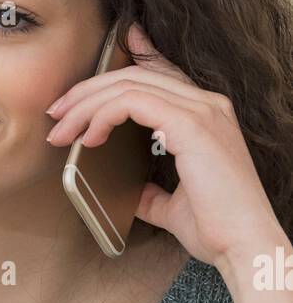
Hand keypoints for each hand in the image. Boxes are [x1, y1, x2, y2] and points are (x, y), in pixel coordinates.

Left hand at [45, 22, 283, 266]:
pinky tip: (88, 136)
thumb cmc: (217, 228)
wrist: (244, 245)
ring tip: (62, 129)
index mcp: (207, 116)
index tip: (102, 59)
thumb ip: (152, 193)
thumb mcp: (175, 205)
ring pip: (129, 85)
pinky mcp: (191, 125)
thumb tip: (130, 193)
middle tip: (57, 113)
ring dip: (86, 104)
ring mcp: (202, 111)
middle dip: (88, 91)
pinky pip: (133, 102)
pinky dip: (103, 115)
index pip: (162, 74)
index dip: (133, 57)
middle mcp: (208, 105)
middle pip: (136, 76)